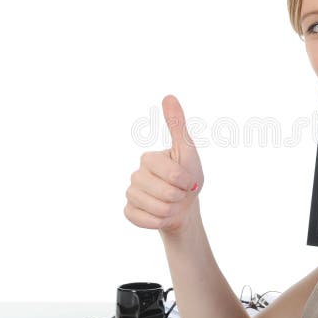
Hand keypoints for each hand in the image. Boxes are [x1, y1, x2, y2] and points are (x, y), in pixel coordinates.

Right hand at [124, 94, 203, 233]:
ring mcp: (130, 193)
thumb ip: (177, 125)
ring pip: (157, 209)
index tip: (189, 180)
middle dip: (180, 197)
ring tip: (172, 204)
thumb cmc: (188, 177)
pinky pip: (144, 220)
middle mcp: (136, 174)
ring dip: (171, 211)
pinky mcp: (128, 212)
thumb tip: (168, 96)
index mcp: (149, 158)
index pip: (173, 174)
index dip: (186, 181)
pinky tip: (160, 215)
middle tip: (180, 193)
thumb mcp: (188, 151)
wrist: (184, 207)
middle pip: (165, 193)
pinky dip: (158, 222)